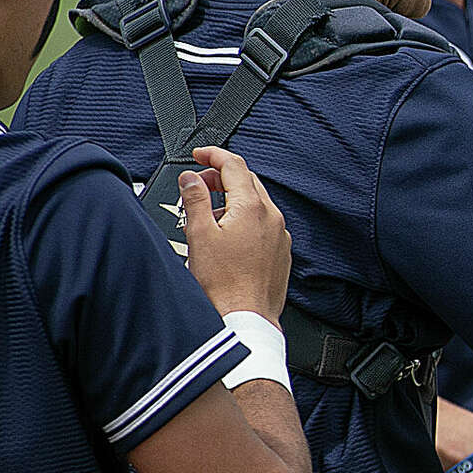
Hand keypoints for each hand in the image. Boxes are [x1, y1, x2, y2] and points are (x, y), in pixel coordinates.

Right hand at [180, 145, 290, 319]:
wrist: (245, 317)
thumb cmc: (224, 284)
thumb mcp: (200, 234)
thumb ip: (195, 199)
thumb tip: (191, 178)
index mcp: (253, 208)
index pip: (235, 165)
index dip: (213, 155)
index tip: (199, 155)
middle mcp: (272, 218)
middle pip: (247, 182)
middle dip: (221, 177)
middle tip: (198, 183)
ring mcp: (280, 235)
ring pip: (256, 203)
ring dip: (232, 200)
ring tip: (207, 215)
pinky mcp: (281, 252)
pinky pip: (263, 224)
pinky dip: (244, 219)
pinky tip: (226, 236)